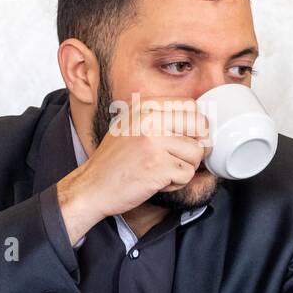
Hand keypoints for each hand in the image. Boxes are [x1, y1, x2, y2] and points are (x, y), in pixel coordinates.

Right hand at [56, 97, 208, 243]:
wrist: (92, 186)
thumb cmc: (114, 161)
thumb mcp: (132, 126)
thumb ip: (161, 118)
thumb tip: (200, 122)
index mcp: (145, 107)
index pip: (191, 107)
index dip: (194, 126)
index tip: (184, 139)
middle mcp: (150, 120)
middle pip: (200, 126)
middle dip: (197, 145)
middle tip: (181, 158)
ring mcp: (155, 142)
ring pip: (197, 153)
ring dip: (185, 167)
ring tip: (164, 171)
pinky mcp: (159, 166)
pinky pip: (188, 174)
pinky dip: (177, 183)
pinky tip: (158, 182)